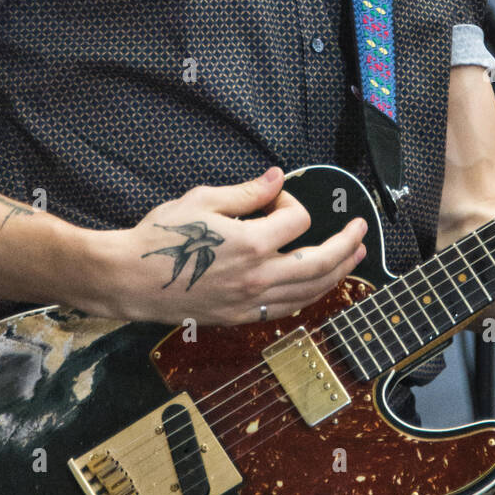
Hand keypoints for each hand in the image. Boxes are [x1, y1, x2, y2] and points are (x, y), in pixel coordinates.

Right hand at [102, 167, 366, 324]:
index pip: (296, 220)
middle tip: (363, 230)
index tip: (271, 198)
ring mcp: (251, 301)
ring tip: (356, 258)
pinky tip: (320, 286)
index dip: (289, 201)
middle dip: (348, 244)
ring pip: (311, 291)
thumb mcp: (203, 200)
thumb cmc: (161, 237)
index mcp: (251, 243)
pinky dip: (311, 296)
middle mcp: (258, 276)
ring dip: (339, 273)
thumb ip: (247, 192)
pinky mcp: (241, 317)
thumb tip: (277, 177)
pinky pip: (288, 308)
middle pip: (320, 262)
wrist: (131, 279)